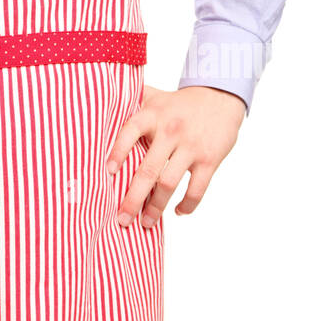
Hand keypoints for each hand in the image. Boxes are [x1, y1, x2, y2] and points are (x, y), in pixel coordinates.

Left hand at [107, 84, 245, 227]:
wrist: (219, 97)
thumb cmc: (180, 102)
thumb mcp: (155, 97)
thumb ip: (131, 101)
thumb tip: (100, 103)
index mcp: (152, 115)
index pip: (129, 132)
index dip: (117, 152)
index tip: (107, 173)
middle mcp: (170, 131)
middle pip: (147, 170)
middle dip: (133, 198)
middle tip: (122, 219)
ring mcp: (190, 146)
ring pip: (169, 183)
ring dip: (156, 208)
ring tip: (146, 223)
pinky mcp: (209, 160)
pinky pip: (196, 189)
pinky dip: (186, 205)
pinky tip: (177, 211)